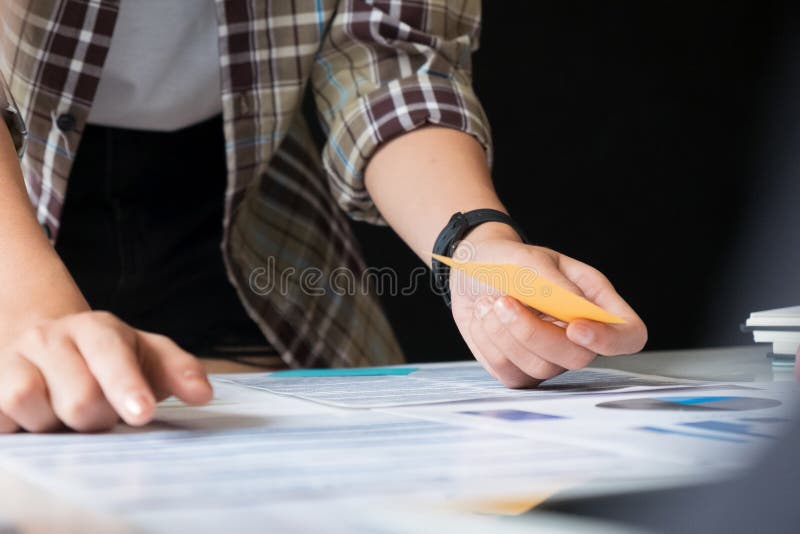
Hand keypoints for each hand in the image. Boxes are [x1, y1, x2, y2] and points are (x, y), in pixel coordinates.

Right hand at [0, 311, 212, 432]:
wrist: (47, 340)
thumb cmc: (109, 357)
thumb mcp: (148, 355)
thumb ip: (179, 371)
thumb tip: (203, 394)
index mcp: (97, 328)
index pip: (111, 355)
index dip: (126, 386)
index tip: (141, 412)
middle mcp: (51, 338)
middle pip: (78, 397)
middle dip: (97, 418)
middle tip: (101, 414)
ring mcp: (12, 360)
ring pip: (31, 406)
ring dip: (57, 424)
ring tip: (66, 413)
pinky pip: (1, 418)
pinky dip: (23, 428)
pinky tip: (36, 417)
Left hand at [449, 224, 647, 387]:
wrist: (470, 270)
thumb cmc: (506, 260)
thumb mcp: (529, 260)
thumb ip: (555, 285)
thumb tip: (580, 311)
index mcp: (593, 302)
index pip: (629, 335)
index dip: (610, 340)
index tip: (575, 328)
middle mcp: (576, 335)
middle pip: (578, 358)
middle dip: (534, 333)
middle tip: (504, 301)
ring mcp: (548, 357)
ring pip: (539, 368)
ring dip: (504, 334)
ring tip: (489, 302)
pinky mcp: (518, 370)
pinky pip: (509, 372)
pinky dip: (488, 343)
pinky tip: (483, 318)